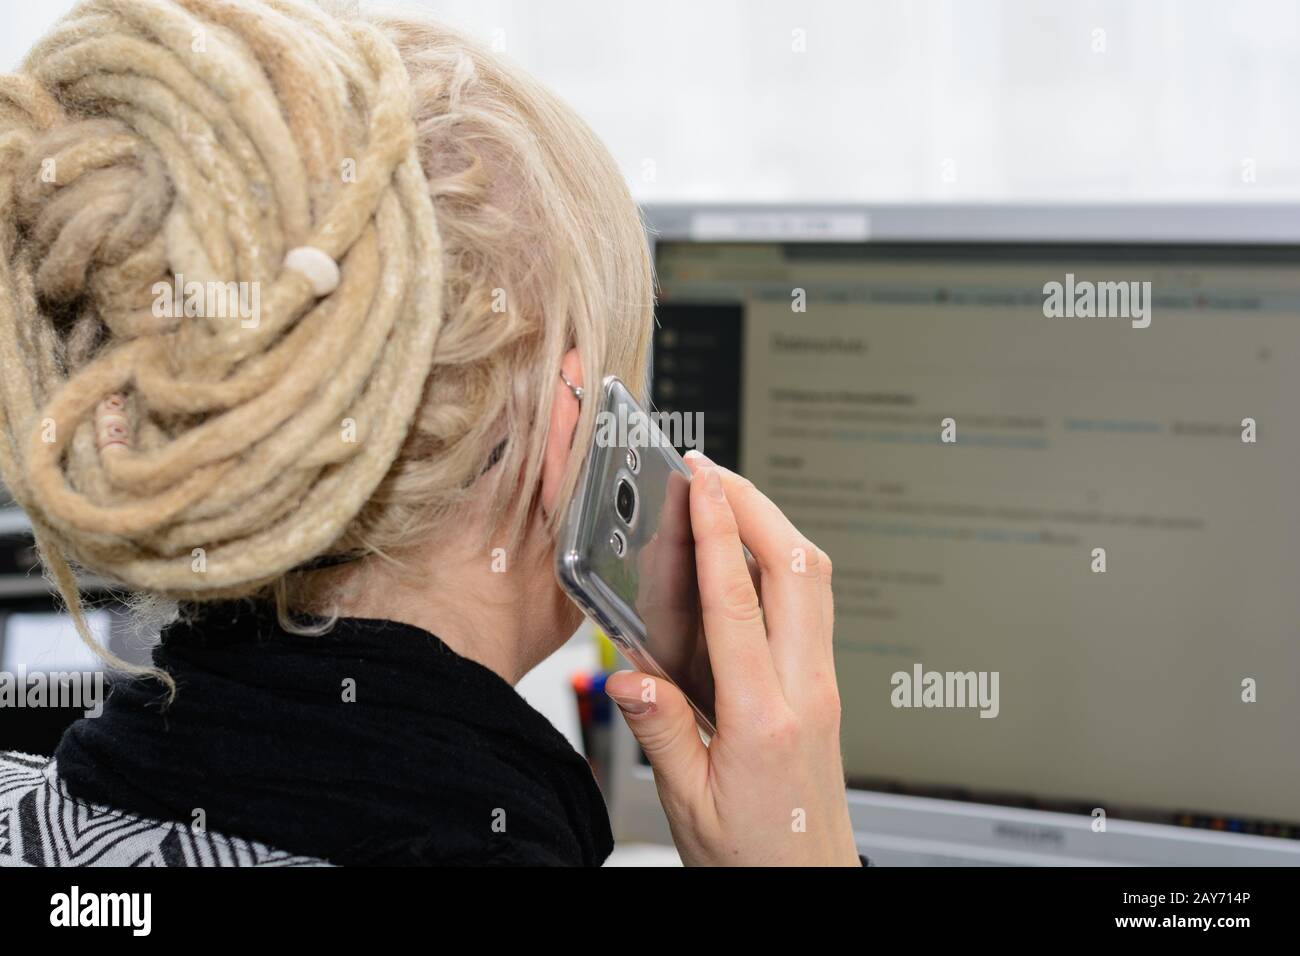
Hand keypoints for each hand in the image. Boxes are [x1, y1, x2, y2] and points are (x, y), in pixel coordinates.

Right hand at [605, 453, 858, 865]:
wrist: (808, 886)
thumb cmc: (755, 857)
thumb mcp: (688, 803)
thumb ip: (660, 731)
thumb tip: (629, 673)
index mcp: (763, 717)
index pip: (740, 603)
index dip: (718, 532)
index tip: (701, 483)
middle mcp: (805, 691)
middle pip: (797, 570)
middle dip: (758, 505)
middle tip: (714, 470)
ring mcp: (822, 686)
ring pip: (815, 582)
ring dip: (776, 528)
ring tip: (730, 497)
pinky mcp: (823, 689)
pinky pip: (812, 606)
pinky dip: (784, 562)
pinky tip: (750, 558)